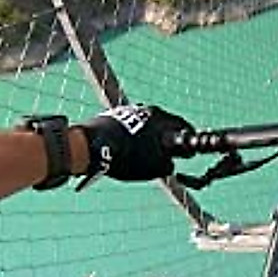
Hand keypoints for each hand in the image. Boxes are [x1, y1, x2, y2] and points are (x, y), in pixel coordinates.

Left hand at [75, 103, 192, 188]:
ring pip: (143, 125)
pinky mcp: (110, 116)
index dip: (186, 139)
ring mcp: (126, 111)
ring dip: (146, 138)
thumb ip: (167, 165)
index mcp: (159, 116)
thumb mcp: (153, 167)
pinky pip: (127, 127)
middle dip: (164, 138)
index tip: (186, 150)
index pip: (181, 125)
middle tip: (163, 154)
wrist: (91, 146)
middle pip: (162, 123)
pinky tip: (124, 150)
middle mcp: (144, 108)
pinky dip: (130, 137)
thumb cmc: (127, 156)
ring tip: (140, 155)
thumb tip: (170, 164)